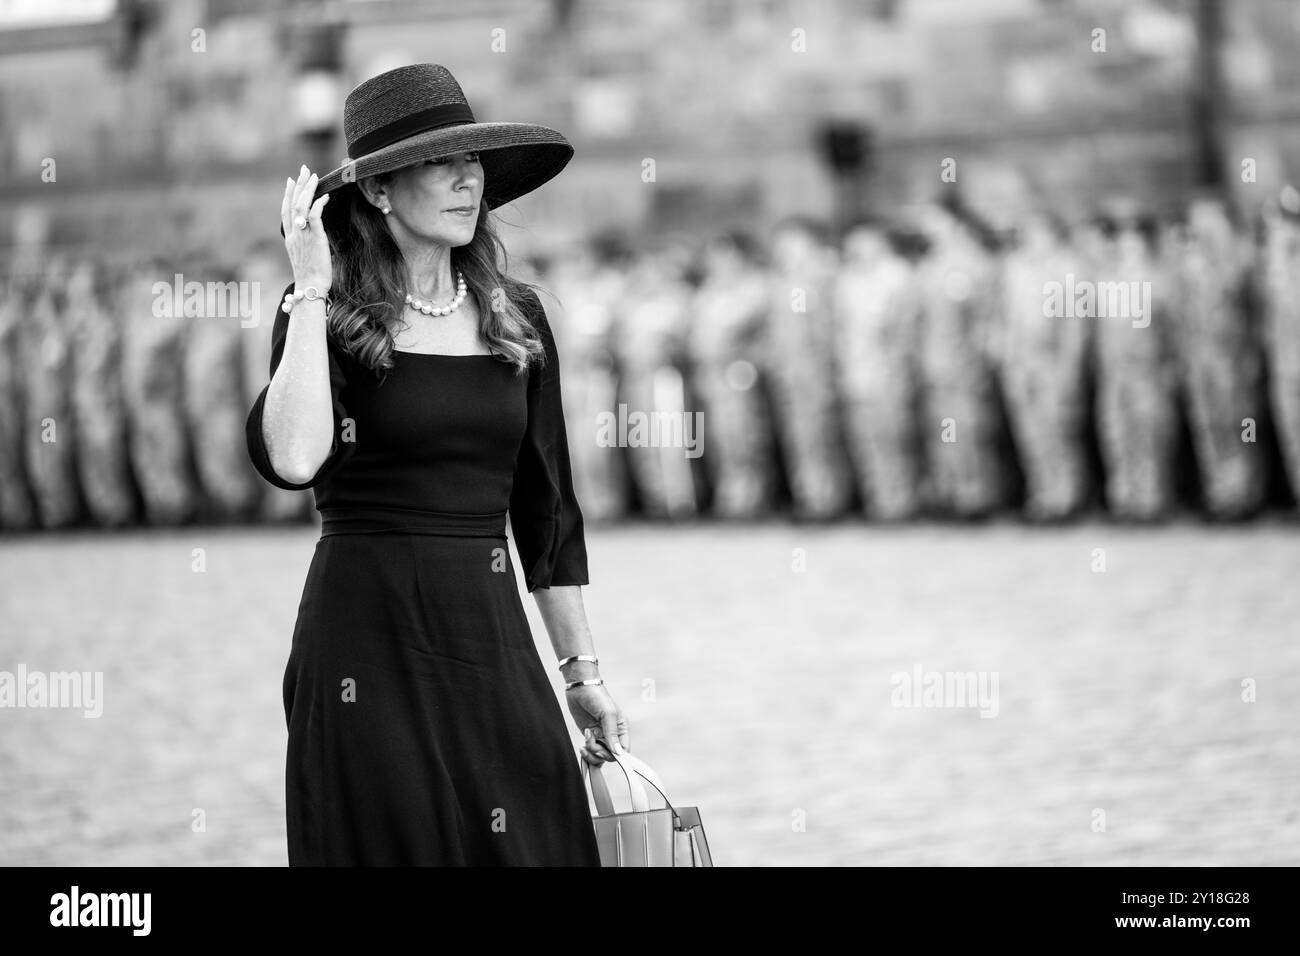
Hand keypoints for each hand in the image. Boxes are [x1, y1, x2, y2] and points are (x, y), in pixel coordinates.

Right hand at [281, 165, 332, 290]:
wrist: (310, 287)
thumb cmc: (310, 276)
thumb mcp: (304, 256)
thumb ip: (305, 242)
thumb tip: (312, 233)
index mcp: (290, 238)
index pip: (286, 211)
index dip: (288, 195)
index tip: (291, 181)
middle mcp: (294, 234)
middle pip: (292, 203)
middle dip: (298, 185)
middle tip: (304, 170)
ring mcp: (303, 235)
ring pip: (301, 206)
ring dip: (308, 189)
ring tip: (314, 176)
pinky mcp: (315, 238)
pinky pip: (314, 216)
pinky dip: (318, 204)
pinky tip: (324, 196)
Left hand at [566, 684, 628, 765]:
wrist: (580, 688)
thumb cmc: (598, 696)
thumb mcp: (608, 714)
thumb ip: (612, 733)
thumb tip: (617, 752)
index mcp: (622, 729)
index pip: (624, 750)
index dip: (617, 755)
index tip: (607, 752)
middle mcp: (612, 735)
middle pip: (610, 756)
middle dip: (601, 753)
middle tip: (593, 743)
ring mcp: (600, 736)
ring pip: (599, 756)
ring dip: (592, 752)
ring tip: (587, 740)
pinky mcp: (590, 736)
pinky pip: (590, 751)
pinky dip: (586, 751)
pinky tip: (584, 740)